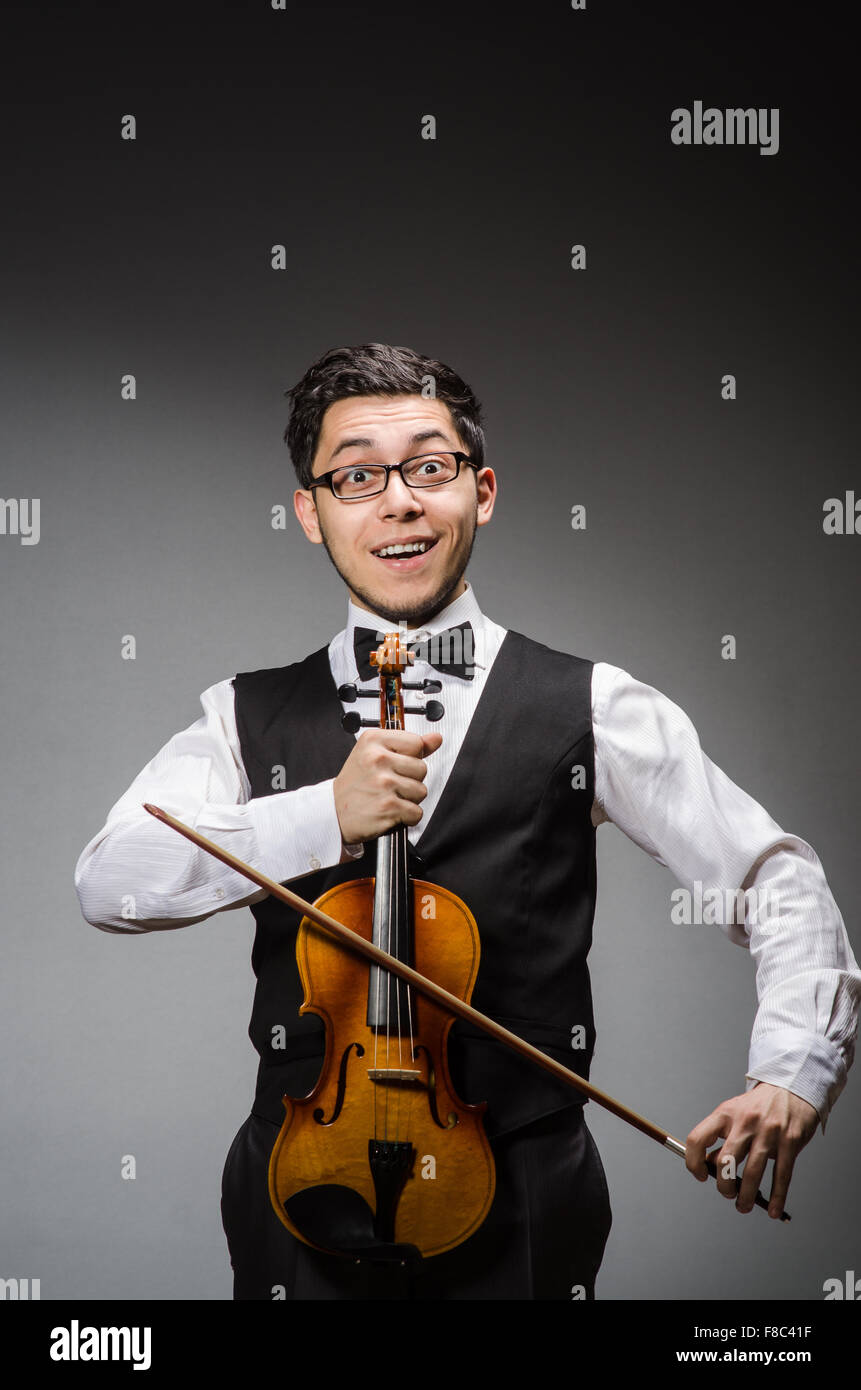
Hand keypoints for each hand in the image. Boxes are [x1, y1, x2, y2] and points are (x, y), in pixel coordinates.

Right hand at [333, 727, 442, 844]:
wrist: (333, 811)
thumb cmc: (354, 783)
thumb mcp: (374, 753)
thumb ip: (408, 745)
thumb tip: (435, 738)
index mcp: (374, 741)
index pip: (416, 743)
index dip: (412, 756)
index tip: (397, 763)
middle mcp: (378, 759)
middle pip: (422, 768)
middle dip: (411, 779)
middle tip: (390, 783)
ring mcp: (383, 783)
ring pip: (421, 791)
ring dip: (409, 799)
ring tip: (389, 797)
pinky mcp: (388, 807)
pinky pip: (416, 812)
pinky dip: (407, 816)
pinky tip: (390, 810)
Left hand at [685, 1082, 818, 1217]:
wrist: (792, 1087)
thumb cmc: (759, 1106)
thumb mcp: (734, 1113)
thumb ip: (723, 1137)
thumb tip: (710, 1166)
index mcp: (725, 1114)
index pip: (698, 1139)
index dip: (693, 1162)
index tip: (700, 1175)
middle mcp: (745, 1122)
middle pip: (726, 1162)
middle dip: (724, 1187)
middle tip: (728, 1194)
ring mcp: (768, 1132)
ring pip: (752, 1174)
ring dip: (746, 1197)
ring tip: (743, 1206)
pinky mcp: (790, 1142)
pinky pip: (781, 1176)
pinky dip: (776, 1197)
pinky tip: (773, 1210)